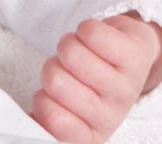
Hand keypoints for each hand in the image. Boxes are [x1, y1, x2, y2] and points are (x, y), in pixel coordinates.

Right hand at [31, 15, 161, 143]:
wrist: (127, 58)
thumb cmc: (87, 81)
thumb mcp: (66, 105)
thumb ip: (47, 112)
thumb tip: (28, 116)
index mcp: (88, 132)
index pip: (53, 121)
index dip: (43, 99)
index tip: (52, 92)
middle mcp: (108, 116)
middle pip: (55, 81)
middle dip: (54, 65)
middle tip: (68, 68)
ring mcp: (124, 87)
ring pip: (71, 53)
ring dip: (69, 44)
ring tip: (81, 51)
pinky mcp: (133, 57)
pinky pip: (92, 33)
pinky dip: (84, 29)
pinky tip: (95, 40)